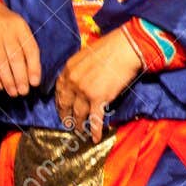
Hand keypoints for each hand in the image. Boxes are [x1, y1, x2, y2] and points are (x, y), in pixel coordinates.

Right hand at [0, 0, 40, 95]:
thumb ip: (25, 45)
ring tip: (13, 92)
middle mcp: (6, 30)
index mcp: (20, 27)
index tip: (35, 82)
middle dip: (21, 78)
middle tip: (23, 91)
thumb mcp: (18, 27)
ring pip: (1, 63)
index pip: (31, 49)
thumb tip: (32, 73)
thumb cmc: (4, 23)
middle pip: (16, 58)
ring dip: (8, 80)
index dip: (34, 67)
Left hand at [54, 28, 143, 142]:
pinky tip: (95, 138)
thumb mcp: (86, 55)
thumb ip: (78, 69)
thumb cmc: (110, 48)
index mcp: (68, 70)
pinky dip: (95, 130)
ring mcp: (85, 91)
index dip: (61, 103)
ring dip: (79, 125)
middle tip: (68, 124)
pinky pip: (95, 118)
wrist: (126, 48)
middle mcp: (73, 82)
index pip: (60, 91)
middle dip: (66, 116)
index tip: (63, 109)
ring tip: (80, 131)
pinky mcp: (99, 99)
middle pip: (66, 104)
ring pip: (79, 114)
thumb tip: (80, 79)